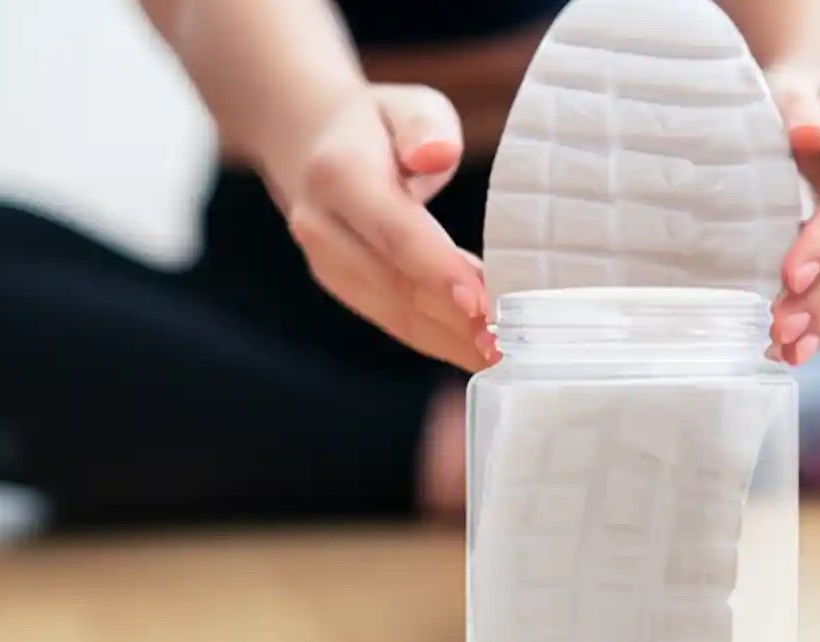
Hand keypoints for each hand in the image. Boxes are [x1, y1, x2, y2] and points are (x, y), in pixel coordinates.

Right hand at [283, 84, 494, 371]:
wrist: (310, 144)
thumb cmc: (379, 124)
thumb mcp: (406, 104)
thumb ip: (425, 125)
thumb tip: (436, 154)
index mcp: (338, 176)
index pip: (394, 231)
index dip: (438, 270)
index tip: (481, 303)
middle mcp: (322, 227)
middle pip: (396, 284)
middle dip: (454, 322)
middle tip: (509, 346)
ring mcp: (329, 265)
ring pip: (396, 313)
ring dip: (451, 341)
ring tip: (504, 359)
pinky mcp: (346, 288)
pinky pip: (397, 320)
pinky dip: (440, 340)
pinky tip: (479, 353)